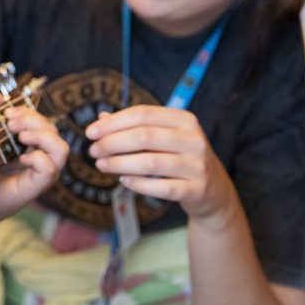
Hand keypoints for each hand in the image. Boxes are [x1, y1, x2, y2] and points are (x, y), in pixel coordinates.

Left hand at [0, 93, 68, 226]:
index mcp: (33, 145)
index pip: (43, 122)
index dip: (28, 112)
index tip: (7, 112)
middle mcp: (43, 158)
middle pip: (53, 131)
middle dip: (33, 121)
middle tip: (10, 123)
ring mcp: (42, 173)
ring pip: (61, 149)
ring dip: (41, 137)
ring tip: (20, 137)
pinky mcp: (36, 187)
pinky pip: (50, 169)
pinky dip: (38, 159)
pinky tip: (21, 158)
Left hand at [85, 106, 238, 226]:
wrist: (214, 190)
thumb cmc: (179, 157)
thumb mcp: (163, 136)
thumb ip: (134, 126)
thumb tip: (100, 117)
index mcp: (184, 120)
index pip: (143, 114)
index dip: (113, 122)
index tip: (90, 132)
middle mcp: (193, 139)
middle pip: (144, 137)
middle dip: (112, 143)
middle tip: (93, 151)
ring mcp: (197, 165)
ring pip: (150, 163)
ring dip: (120, 164)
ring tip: (101, 165)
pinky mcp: (196, 189)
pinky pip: (161, 187)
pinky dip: (138, 184)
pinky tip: (123, 181)